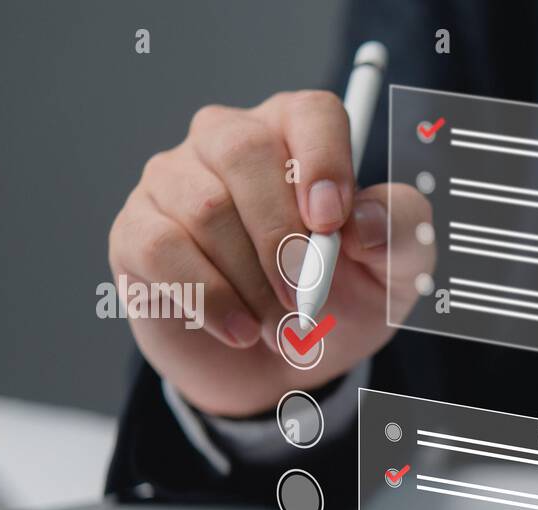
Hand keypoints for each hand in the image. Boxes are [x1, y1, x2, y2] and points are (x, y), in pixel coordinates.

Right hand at [108, 91, 432, 416]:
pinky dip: (209, 299)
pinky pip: (162, 249)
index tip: (332, 222)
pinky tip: (239, 330)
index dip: (323, 159)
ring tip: (279, 325)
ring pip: (205, 208)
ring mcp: (174, 181)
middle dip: (282, 236)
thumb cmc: (343, 303)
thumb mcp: (397, 276)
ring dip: (251, 281)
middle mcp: (228, 141)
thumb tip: (362, 220)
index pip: (311, 113)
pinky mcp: (137, 231)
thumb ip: (401, 234)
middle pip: (244, 150)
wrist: (284, 368)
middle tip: (307, 298)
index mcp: (299, 136)